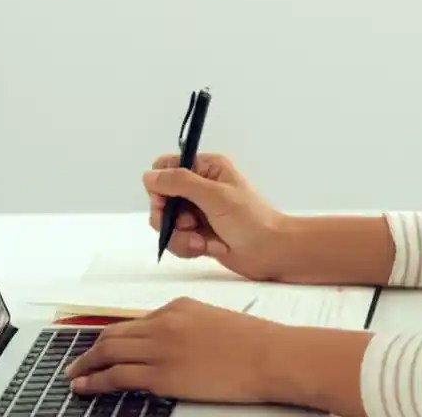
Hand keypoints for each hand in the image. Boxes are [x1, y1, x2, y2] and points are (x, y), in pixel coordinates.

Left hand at [64, 297, 279, 402]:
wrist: (269, 355)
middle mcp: (163, 323)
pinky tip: (85, 386)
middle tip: (79, 361)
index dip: (114, 337)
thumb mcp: (214, 321)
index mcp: (177, 307)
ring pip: (108, 352)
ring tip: (76, 375)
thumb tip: (169, 344)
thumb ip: (186, 328)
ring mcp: (159, 348)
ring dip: (87, 365)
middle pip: (114, 334)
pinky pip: (116, 376)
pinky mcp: (160, 374)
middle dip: (92, 349)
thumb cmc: (253, 342)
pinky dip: (95, 381)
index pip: (135, 323)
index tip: (104, 346)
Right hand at [145, 152, 286, 281]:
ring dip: (182, 238)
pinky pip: (178, 240)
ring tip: (205, 242)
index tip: (168, 205)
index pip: (165, 168)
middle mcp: (200, 187)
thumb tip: (149, 176)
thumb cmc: (252, 220)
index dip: (160, 188)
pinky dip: (190, 247)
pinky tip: (210, 249)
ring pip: (168, 224)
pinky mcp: (199, 233)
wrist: (272, 252)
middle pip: (162, 200)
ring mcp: (199, 212)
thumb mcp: (215, 196)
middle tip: (191, 226)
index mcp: (207, 168)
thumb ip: (181, 183)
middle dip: (172, 220)